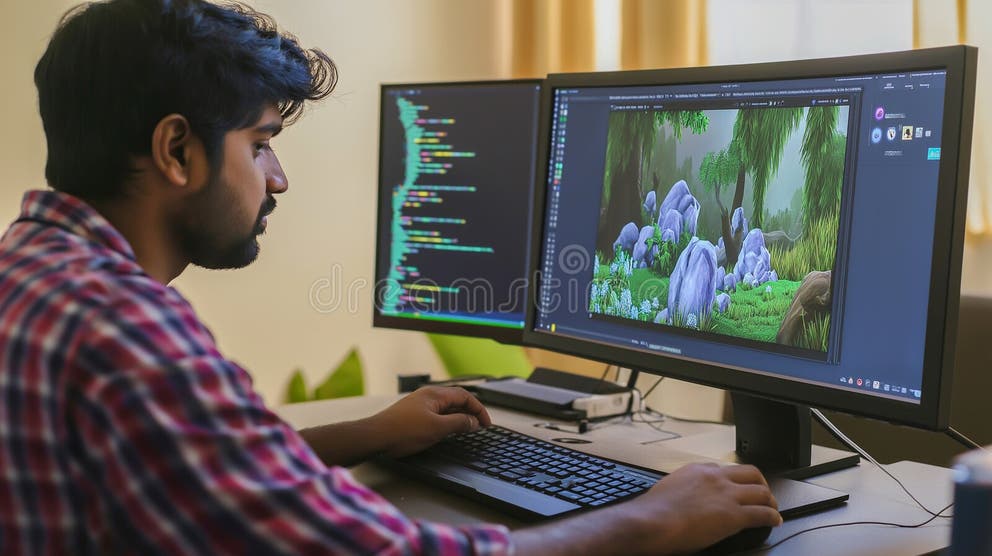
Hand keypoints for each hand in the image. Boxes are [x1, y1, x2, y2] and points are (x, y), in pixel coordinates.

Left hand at [368, 386, 491, 457]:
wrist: (375, 437)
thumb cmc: (402, 431)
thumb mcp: (437, 428)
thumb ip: (458, 423)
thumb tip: (473, 422)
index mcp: (435, 394)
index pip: (465, 396)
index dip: (479, 409)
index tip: (486, 423)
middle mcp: (428, 396)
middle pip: (456, 400)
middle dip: (471, 412)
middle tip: (480, 426)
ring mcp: (420, 405)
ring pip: (447, 407)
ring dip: (459, 416)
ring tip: (468, 429)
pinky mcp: (413, 414)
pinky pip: (437, 414)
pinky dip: (448, 420)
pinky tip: (448, 431)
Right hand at [627, 463, 781, 553]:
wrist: (652, 521)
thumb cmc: (653, 511)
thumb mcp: (670, 488)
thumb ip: (684, 488)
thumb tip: (687, 499)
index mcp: (698, 470)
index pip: (727, 469)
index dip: (737, 479)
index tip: (738, 486)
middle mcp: (716, 478)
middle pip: (751, 474)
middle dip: (760, 484)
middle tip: (763, 494)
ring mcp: (726, 495)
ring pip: (761, 492)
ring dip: (770, 501)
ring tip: (772, 508)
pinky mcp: (733, 515)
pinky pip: (762, 513)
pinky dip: (772, 517)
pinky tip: (774, 521)